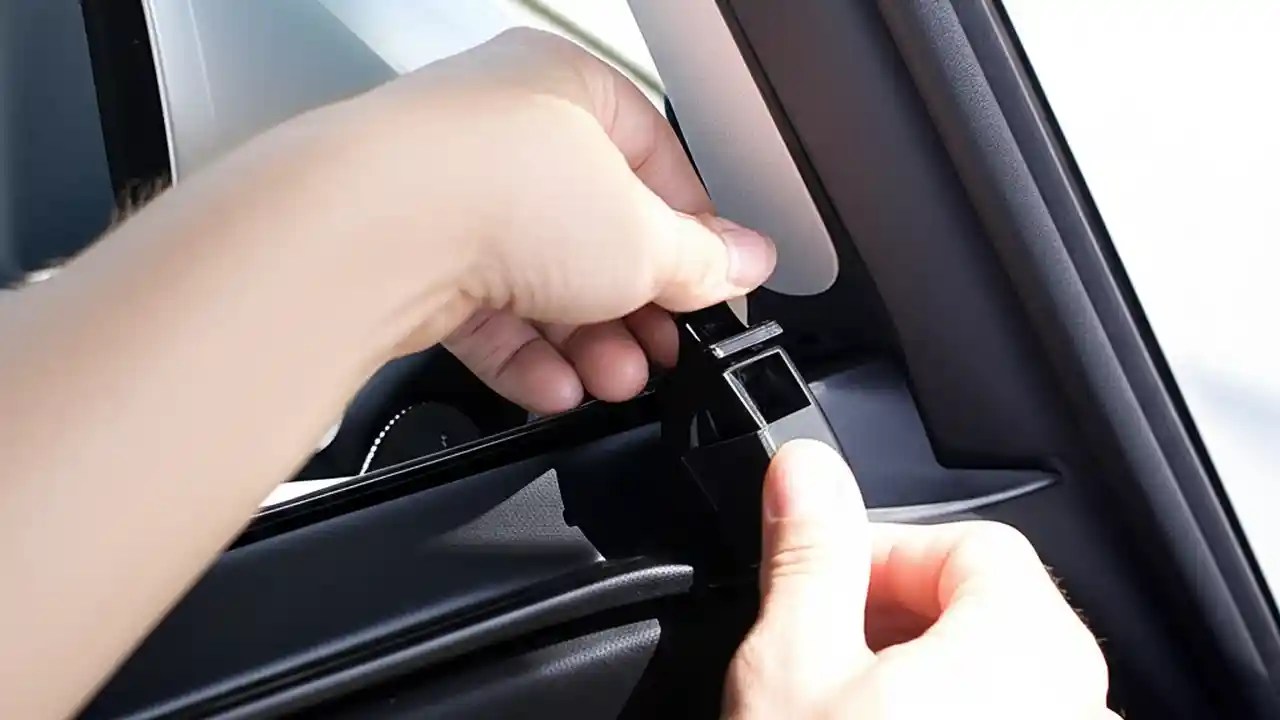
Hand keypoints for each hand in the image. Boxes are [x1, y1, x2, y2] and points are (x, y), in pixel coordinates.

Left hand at [340, 29, 775, 412]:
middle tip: (665, 351)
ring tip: (615, 380)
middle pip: (592, 230)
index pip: (654, 163)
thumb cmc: (495, 188)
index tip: (714, 290)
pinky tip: (554, 388)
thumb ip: (700, 259)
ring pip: (536, 277)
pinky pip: (480, 309)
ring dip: (585, 341)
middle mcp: (502, 131)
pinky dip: (521, 353)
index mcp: (568, 89)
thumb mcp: (642, 236)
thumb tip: (744, 263)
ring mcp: (448, 193)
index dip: (693, 235)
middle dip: (635, 306)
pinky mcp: (409, 256)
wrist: (369, 232)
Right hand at [724, 440, 1118, 718]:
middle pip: (988, 610)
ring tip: (839, 704)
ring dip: (916, 672)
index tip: (821, 573)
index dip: (877, 549)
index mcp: (1028, 650)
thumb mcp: (791, 665)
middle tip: (818, 644)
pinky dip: (945, 715)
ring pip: (996, 678)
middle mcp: (1080, 705)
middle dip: (893, 612)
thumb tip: (805, 469)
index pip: (973, 542)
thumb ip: (807, 556)